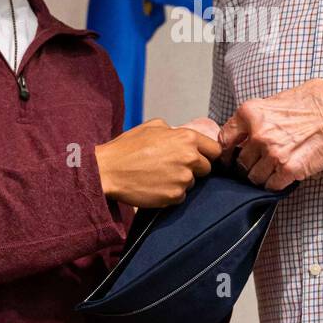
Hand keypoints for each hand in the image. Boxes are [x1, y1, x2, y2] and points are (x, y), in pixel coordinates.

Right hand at [95, 119, 220, 207]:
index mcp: (187, 138)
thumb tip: (183, 136)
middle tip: (174, 167)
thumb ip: (174, 130)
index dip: (207, 154)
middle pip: (206, 168)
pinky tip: (155, 186)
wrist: (108, 171)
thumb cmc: (127, 147)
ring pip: (192, 183)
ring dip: (181, 181)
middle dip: (194, 169)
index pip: (215, 149)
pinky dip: (171, 193)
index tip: (199, 158)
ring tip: (159, 176)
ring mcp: (183, 179)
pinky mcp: (174, 196)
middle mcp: (190, 158)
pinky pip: (181, 196)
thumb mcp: (152, 126)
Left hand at [219, 80, 322, 189]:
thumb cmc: (316, 102)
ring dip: (261, 177)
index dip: (227, 151)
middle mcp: (258, 134)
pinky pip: (271, 185)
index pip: (224, 139)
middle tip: (257, 164)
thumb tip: (247, 128)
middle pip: (240, 162)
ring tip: (273, 170)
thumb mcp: (278, 98)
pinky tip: (283, 176)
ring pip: (254, 177)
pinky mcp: (289, 169)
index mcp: (251, 113)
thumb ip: (259, 114)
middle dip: (247, 165)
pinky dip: (275, 184)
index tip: (232, 156)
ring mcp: (273, 153)